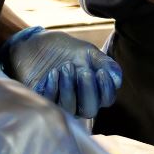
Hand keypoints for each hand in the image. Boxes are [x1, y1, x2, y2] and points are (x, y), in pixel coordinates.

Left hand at [0, 27, 122, 118]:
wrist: (36, 43)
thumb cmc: (64, 48)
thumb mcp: (86, 51)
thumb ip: (103, 63)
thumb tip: (118, 80)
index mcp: (93, 89)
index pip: (106, 99)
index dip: (106, 89)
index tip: (101, 72)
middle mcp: (79, 101)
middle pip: (90, 110)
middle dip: (88, 91)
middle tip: (83, 71)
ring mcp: (61, 103)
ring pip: (70, 109)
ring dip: (69, 88)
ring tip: (65, 66)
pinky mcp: (43, 101)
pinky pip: (51, 103)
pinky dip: (54, 88)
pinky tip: (52, 73)